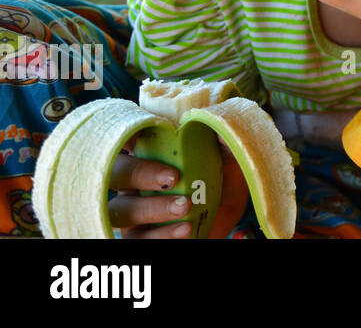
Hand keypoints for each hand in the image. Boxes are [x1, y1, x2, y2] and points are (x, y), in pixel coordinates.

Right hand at [108, 135, 249, 238]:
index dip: (126, 134)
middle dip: (140, 174)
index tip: (143, 135)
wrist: (232, 209)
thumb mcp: (229, 154)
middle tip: (173, 178)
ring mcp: (134, 208)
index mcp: (147, 149)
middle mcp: (133, 178)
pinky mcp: (143, 235)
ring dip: (152, 209)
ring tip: (186, 206)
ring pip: (123, 210)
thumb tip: (222, 135)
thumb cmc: (222, 172)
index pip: (124, 136)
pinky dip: (161, 235)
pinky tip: (186, 228)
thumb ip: (225, 141)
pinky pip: (139, 239)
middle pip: (115, 173)